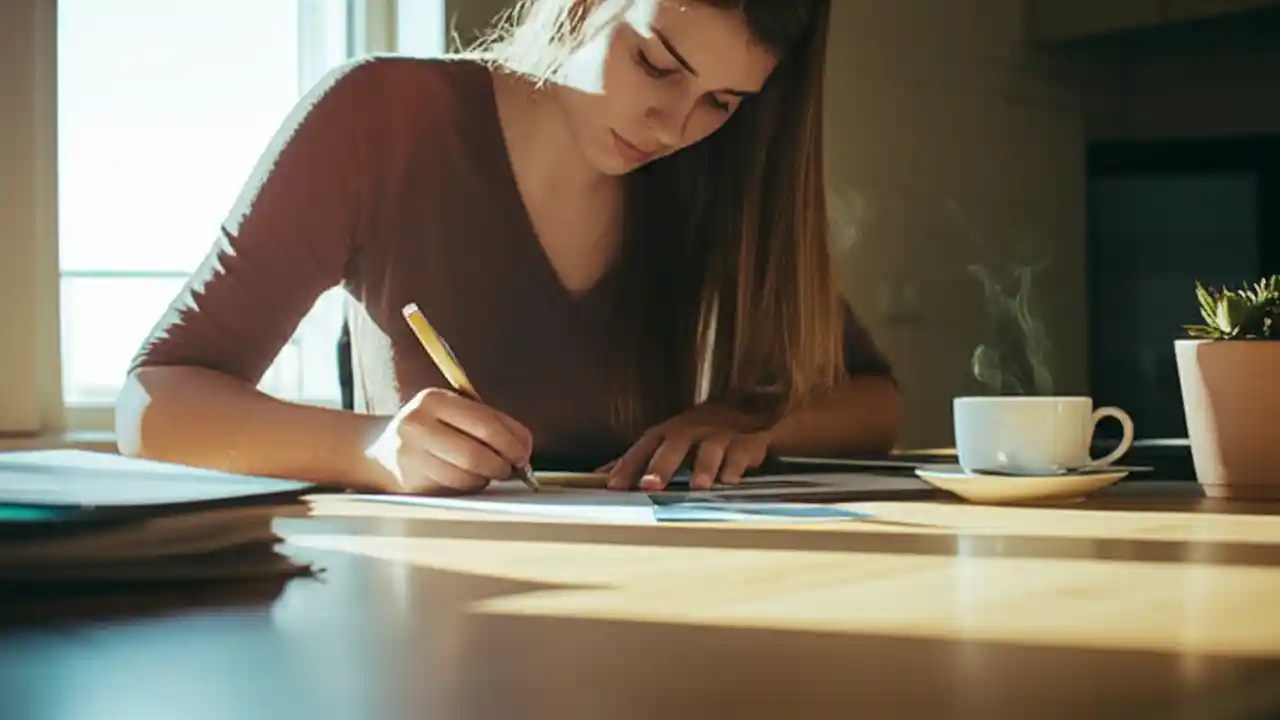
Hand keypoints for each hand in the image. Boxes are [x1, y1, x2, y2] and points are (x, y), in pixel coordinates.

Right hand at [365, 387, 532, 494]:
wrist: (376, 450)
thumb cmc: (430, 429)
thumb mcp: (454, 412)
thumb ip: (492, 422)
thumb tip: (524, 445)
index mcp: (434, 400)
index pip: (485, 423)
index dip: (512, 442)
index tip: (524, 452)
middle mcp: (418, 424)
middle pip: (476, 453)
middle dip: (503, 464)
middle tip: (512, 468)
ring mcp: (410, 455)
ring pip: (467, 475)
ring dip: (487, 477)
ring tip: (489, 471)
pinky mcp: (409, 481)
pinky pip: (454, 488)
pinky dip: (471, 486)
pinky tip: (470, 478)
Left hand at [604, 403, 773, 491]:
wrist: (751, 408)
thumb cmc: (702, 428)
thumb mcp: (670, 437)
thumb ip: (639, 458)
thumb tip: (600, 475)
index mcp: (670, 431)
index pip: (643, 447)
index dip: (628, 465)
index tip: (613, 485)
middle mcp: (692, 431)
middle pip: (674, 446)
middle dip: (661, 465)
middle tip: (650, 484)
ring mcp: (719, 436)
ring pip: (710, 450)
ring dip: (703, 468)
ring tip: (698, 487)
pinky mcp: (745, 443)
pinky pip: (739, 456)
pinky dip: (735, 469)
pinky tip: (730, 482)